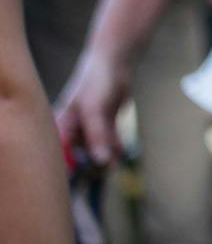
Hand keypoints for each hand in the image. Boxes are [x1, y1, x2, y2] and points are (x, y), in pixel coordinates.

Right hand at [54, 47, 130, 168]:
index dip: (70, 172)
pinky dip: (115, 147)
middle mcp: (72, 131)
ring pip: (97, 153)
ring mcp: (88, 130)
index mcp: (60, 129)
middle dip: (92, 166)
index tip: (84, 180)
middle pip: (79, 159)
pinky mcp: (104, 126)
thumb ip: (97, 136)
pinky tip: (120, 147)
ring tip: (114, 156)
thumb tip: (101, 162)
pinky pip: (109, 144)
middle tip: (105, 169)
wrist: (114, 64)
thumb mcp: (94, 111)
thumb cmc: (96, 83)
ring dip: (106, 157)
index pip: (59, 159)